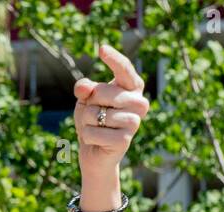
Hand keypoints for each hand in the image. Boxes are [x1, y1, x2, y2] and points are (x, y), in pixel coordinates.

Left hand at [72, 44, 149, 180]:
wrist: (95, 151)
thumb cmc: (93, 120)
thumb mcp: (85, 100)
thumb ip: (84, 89)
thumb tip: (84, 87)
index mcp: (132, 88)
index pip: (124, 69)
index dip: (114, 59)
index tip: (102, 48)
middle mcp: (139, 102)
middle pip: (103, 92)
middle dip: (89, 102)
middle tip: (93, 114)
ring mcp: (135, 121)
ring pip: (96, 113)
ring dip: (86, 121)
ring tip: (95, 128)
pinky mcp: (125, 139)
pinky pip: (95, 132)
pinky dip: (87, 136)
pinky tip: (96, 140)